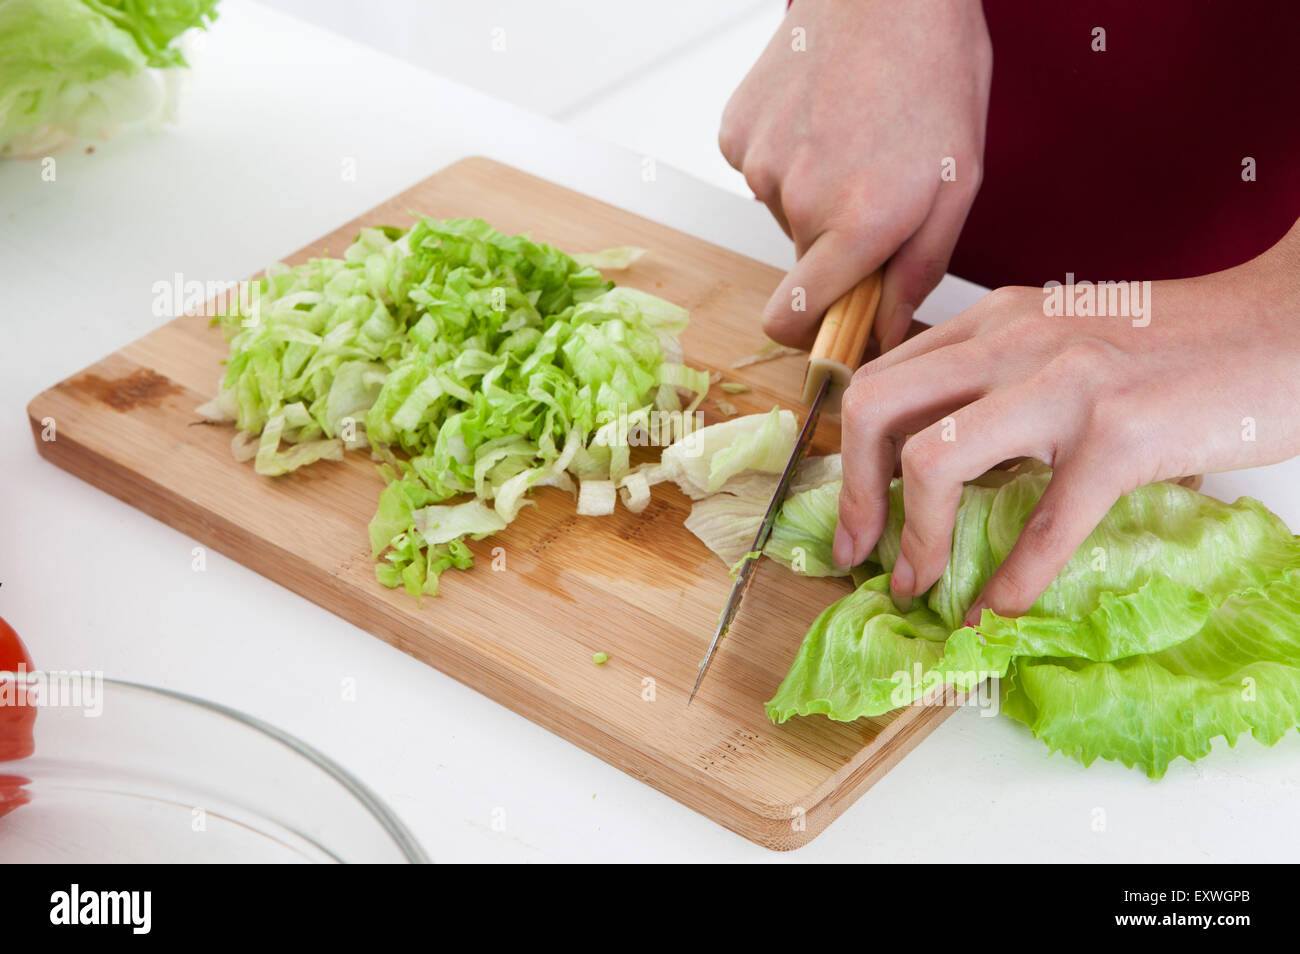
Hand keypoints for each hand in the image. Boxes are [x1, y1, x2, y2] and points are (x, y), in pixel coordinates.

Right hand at [718, 0, 990, 351]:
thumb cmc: (934, 74)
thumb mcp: (958, 182)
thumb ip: (918, 270)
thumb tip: (882, 334)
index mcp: (858, 224)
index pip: (793, 320)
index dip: (812, 329)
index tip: (833, 320)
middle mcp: (798, 201)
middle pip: (802, 263)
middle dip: (835, 245)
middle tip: (877, 187)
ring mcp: (760, 163)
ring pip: (783, 213)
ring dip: (814, 194)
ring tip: (855, 137)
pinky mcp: (737, 131)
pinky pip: (761, 170)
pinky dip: (789, 156)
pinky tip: (822, 116)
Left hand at [832, 219, 1299, 623]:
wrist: (1287, 321)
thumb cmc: (1177, 346)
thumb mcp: (1064, 341)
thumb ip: (1001, 383)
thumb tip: (941, 469)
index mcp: (994, 321)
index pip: (880, 380)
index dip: (848, 458)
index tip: (853, 513)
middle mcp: (1013, 341)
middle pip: (875, 408)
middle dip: (851, 495)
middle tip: (860, 554)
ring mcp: (1065, 386)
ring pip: (933, 460)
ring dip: (914, 539)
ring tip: (919, 586)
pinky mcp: (1122, 436)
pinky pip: (1043, 525)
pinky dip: (1010, 583)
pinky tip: (996, 613)